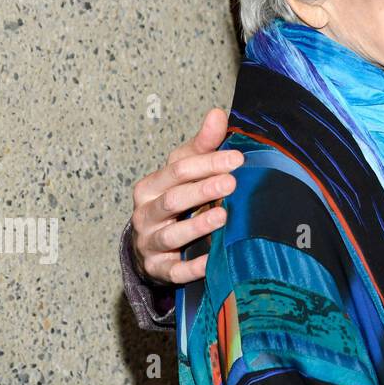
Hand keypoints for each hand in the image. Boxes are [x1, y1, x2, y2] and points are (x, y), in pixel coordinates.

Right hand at [130, 108, 240, 284]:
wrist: (151, 245)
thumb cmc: (174, 200)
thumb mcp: (184, 171)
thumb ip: (202, 145)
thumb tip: (217, 113)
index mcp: (152, 186)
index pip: (178, 170)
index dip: (208, 162)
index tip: (237, 158)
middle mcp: (146, 213)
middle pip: (173, 200)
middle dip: (203, 190)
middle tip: (231, 182)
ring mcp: (150, 243)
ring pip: (171, 235)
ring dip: (197, 226)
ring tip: (223, 215)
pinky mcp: (158, 269)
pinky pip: (174, 270)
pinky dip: (191, 266)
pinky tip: (211, 260)